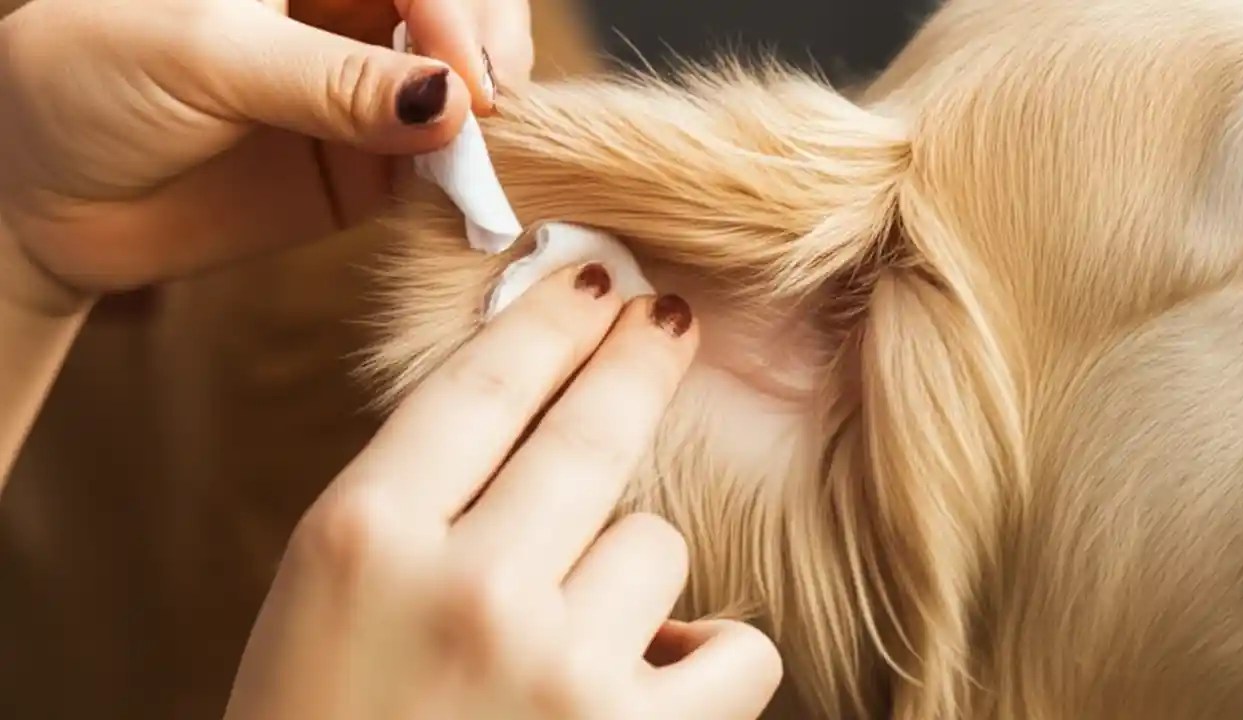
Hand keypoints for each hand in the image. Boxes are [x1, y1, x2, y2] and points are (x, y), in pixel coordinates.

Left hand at [0, 0, 529, 296]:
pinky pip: (441, 162)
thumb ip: (331, 81)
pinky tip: (471, 189)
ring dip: (492, 116)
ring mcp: (364, 85)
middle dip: (489, 47)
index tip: (466, 77)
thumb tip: (451, 103)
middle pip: (462, 9)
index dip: (458, 6)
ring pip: (465, 82)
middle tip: (485, 110)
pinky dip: (469, 176)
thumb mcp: (207, 60)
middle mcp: (345, 10)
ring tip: (484, 156)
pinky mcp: (369, 162)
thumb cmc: (91, 85)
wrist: (45, 198)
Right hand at [225, 267, 782, 718]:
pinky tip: (656, 682)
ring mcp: (558, 666)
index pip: (483, 383)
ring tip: (570, 644)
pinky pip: (737, 647)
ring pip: (657, 544)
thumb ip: (419, 504)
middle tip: (668, 320)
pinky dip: (709, 660)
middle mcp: (465, 586)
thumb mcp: (326, 600)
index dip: (550, 317)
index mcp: (363, 536)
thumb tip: (539, 403)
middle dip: (639, 358)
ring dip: (630, 581)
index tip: (594, 278)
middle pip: (592, 428)